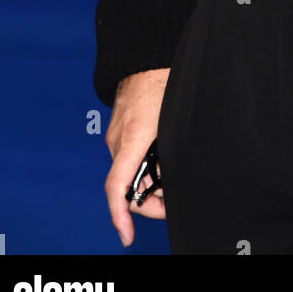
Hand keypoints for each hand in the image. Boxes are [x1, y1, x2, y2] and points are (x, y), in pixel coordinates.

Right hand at [104, 68, 169, 246]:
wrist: (146, 54)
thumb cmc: (163, 80)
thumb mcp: (173, 118)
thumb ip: (171, 151)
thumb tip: (175, 177)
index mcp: (131, 139)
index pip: (117, 188)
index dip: (121, 216)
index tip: (127, 237)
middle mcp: (118, 141)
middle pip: (129, 187)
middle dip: (151, 200)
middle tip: (174, 202)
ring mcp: (117, 136)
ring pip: (131, 173)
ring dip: (151, 183)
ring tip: (174, 177)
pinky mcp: (121, 130)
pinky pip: (130, 158)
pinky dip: (146, 167)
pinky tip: (165, 163)